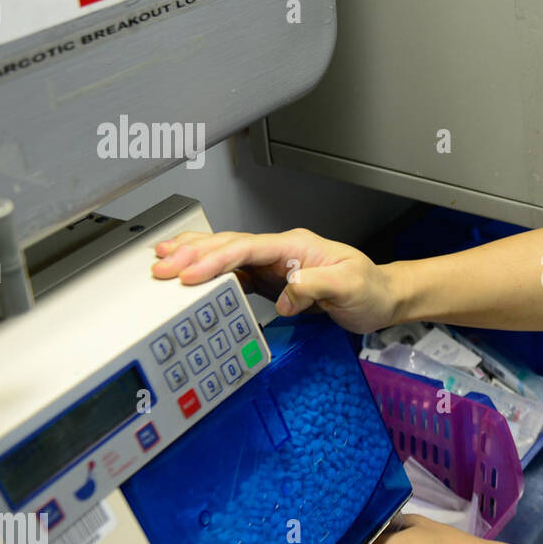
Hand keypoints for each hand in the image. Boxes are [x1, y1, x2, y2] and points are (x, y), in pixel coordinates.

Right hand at [150, 227, 399, 333]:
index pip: (247, 248)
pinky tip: (190, 273)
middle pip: (229, 245)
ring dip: (193, 255)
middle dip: (192, 254)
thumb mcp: (351, 285)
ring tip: (161, 258)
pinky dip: (208, 270)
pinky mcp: (272, 280)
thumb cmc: (370, 289)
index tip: (191, 273)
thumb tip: (285, 293)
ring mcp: (274, 264)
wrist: (381, 298)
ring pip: (226, 254)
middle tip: (160, 267)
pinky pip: (234, 272)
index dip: (216, 259)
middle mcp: (282, 251)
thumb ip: (317, 285)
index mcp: (296, 246)